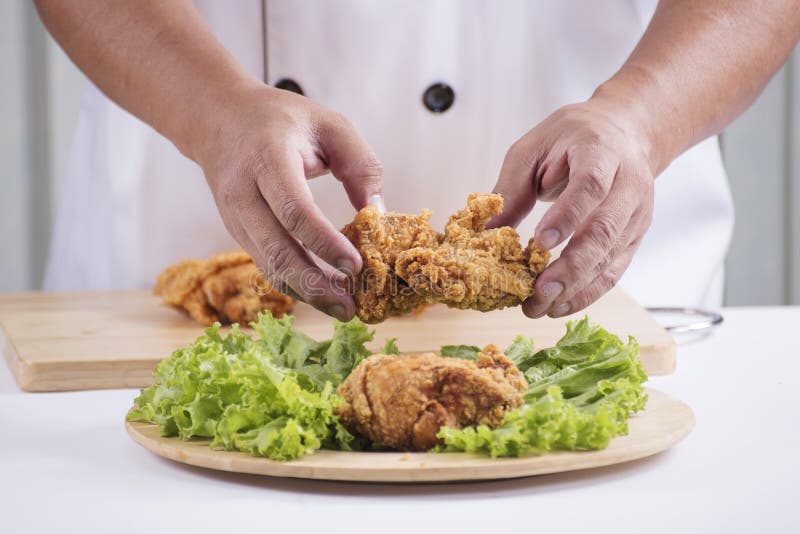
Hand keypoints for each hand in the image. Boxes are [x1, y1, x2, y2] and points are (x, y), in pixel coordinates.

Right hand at [195, 83, 383, 320]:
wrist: (218, 119)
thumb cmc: (281, 119)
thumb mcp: (329, 124)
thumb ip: (360, 163)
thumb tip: (379, 213)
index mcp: (267, 158)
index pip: (294, 210)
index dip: (325, 243)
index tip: (356, 266)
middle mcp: (243, 192)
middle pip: (277, 250)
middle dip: (315, 284)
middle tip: (351, 308)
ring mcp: (235, 216)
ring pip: (269, 265)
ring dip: (307, 292)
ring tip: (343, 308)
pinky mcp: (238, 232)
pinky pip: (266, 263)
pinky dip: (295, 283)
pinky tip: (323, 291)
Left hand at [491, 96, 654, 317]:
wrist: (624, 132)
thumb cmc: (572, 138)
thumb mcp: (533, 148)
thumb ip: (511, 188)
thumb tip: (485, 235)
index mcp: (601, 152)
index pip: (590, 185)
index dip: (568, 215)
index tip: (541, 243)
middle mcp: (628, 184)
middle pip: (605, 229)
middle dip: (571, 266)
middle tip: (538, 291)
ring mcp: (636, 213)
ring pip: (611, 256)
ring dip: (576, 287)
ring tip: (541, 306)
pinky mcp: (635, 236)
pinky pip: (614, 270)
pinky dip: (587, 292)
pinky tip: (560, 306)